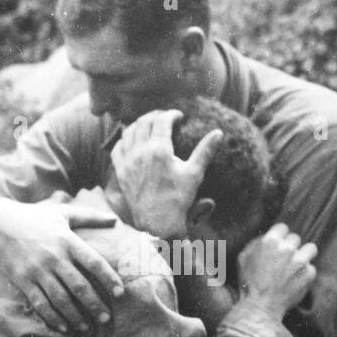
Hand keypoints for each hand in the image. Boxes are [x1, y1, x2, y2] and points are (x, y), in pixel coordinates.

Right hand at [0, 197, 125, 332]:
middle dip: (95, 305)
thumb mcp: (63, 212)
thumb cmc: (36, 217)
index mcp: (67, 240)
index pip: (94, 262)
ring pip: (60, 299)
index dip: (109, 278)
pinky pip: (40, 303)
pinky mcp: (23, 280)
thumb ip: (90, 217)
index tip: (121, 293)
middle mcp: (54, 257)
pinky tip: (63, 327)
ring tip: (87, 327)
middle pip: (79, 286)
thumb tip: (116, 220)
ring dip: (75, 315)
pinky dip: (52, 317)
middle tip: (106, 319)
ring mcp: (37, 270)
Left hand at [110, 109, 220, 238]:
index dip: (171, 114)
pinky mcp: (120, 171)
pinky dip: (125, 139)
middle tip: (165, 118)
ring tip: (150, 126)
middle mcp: (140, 152)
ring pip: (128, 132)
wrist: (157, 222)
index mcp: (159, 150)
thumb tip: (219, 133)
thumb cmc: (178, 199)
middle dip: (155, 116)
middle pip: (144, 122)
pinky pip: (117, 147)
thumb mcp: (194, 173)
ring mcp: (127, 161)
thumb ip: (205, 150)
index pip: (162, 120)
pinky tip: (132, 141)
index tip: (179, 116)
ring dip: (139, 124)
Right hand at [237, 223, 317, 318]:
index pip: (283, 228)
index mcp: (270, 241)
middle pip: (296, 238)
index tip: (279, 245)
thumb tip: (268, 236)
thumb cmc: (248, 284)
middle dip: (290, 247)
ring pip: (310, 248)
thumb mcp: (243, 259)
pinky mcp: (309, 274)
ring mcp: (300, 261)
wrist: (260, 308)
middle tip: (285, 260)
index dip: (280, 237)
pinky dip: (305, 274)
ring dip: (304, 255)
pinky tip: (296, 281)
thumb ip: (256, 243)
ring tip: (297, 265)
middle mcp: (287, 249)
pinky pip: (311, 268)